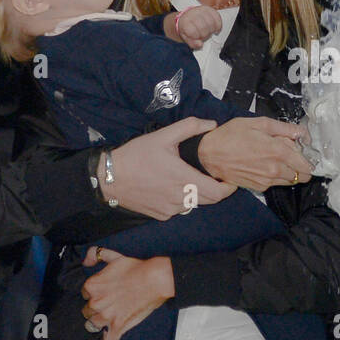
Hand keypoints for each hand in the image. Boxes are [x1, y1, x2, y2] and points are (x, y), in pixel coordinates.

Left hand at [82, 247, 174, 339]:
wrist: (154, 279)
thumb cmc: (137, 268)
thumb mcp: (114, 256)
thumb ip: (96, 255)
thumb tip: (86, 261)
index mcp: (92, 286)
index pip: (85, 294)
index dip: (94, 294)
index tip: (103, 294)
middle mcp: (96, 302)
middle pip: (87, 312)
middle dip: (96, 309)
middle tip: (108, 305)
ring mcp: (106, 316)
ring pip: (93, 326)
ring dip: (100, 324)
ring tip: (110, 319)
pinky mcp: (118, 326)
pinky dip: (110, 339)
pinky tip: (112, 334)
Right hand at [103, 118, 235, 219]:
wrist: (109, 178)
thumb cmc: (136, 156)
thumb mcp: (163, 136)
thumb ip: (190, 127)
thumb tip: (212, 124)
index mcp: (184, 179)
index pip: (218, 192)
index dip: (229, 188)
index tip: (231, 180)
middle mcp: (180, 198)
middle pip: (209, 200)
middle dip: (215, 190)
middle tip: (214, 177)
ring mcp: (170, 210)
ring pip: (194, 204)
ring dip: (197, 194)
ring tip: (190, 179)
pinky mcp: (161, 216)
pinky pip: (178, 209)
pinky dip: (181, 200)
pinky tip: (171, 187)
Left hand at [166, 6, 222, 48]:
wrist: (188, 16)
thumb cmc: (187, 28)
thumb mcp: (186, 37)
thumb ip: (192, 43)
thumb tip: (200, 44)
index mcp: (185, 21)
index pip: (193, 32)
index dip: (197, 37)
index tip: (196, 37)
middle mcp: (193, 14)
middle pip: (204, 28)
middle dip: (205, 35)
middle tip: (203, 35)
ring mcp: (202, 10)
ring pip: (212, 23)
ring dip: (212, 30)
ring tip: (208, 31)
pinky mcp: (210, 9)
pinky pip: (217, 17)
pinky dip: (218, 25)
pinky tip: (215, 28)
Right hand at [197, 116, 312, 191]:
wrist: (208, 155)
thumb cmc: (231, 135)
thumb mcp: (258, 123)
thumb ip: (284, 129)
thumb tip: (302, 133)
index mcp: (278, 152)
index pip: (307, 165)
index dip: (309, 159)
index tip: (305, 152)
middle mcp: (275, 170)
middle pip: (302, 176)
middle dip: (300, 166)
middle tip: (289, 154)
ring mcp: (266, 181)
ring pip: (289, 181)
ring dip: (288, 172)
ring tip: (274, 158)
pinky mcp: (258, 187)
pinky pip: (275, 184)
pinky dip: (275, 176)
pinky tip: (263, 164)